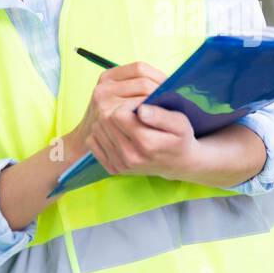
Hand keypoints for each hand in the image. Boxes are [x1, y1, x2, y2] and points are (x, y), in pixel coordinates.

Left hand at [67, 61, 198, 178]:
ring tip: (125, 120)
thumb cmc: (180, 139)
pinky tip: (116, 131)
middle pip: (106, 121)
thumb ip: (161, 115)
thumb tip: (140, 109)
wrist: (178, 164)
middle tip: (131, 111)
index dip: (128, 104)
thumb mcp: (181, 123)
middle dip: (116, 110)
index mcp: (146, 144)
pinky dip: (101, 133)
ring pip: (98, 129)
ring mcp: (120, 165)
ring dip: (108, 120)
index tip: (139, 104)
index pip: (119, 114)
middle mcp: (130, 157)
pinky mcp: (113, 168)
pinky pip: (93, 142)